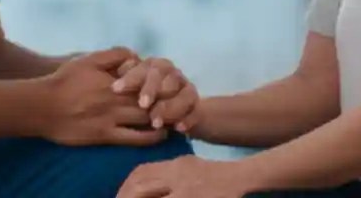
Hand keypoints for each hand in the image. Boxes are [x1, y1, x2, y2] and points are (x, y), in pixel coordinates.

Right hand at [39, 48, 166, 146]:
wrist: (42, 106)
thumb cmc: (64, 81)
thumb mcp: (88, 59)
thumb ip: (114, 54)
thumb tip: (136, 56)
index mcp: (115, 79)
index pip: (148, 80)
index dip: (164, 83)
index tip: (174, 84)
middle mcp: (117, 99)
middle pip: (153, 100)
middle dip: (169, 101)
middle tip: (181, 102)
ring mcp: (112, 119)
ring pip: (148, 120)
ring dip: (163, 119)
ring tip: (174, 118)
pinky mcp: (105, 136)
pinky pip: (135, 139)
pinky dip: (151, 138)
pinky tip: (159, 135)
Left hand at [112, 56, 200, 132]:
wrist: (176, 111)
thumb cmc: (143, 96)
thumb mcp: (129, 87)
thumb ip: (120, 78)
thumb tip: (107, 80)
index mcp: (154, 66)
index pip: (143, 67)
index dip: (131, 77)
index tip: (116, 89)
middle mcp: (171, 74)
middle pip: (165, 76)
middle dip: (152, 90)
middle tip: (141, 105)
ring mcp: (186, 88)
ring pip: (183, 93)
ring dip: (169, 107)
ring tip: (155, 123)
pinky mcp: (196, 105)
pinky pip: (195, 111)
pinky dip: (188, 119)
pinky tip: (178, 128)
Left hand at [117, 155, 252, 197]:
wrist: (241, 176)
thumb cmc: (214, 174)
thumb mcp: (188, 166)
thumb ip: (169, 174)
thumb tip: (145, 183)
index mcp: (173, 165)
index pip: (141, 172)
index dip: (126, 186)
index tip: (119, 196)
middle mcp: (176, 174)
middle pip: (141, 185)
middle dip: (125, 196)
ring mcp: (185, 189)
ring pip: (152, 194)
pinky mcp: (192, 197)